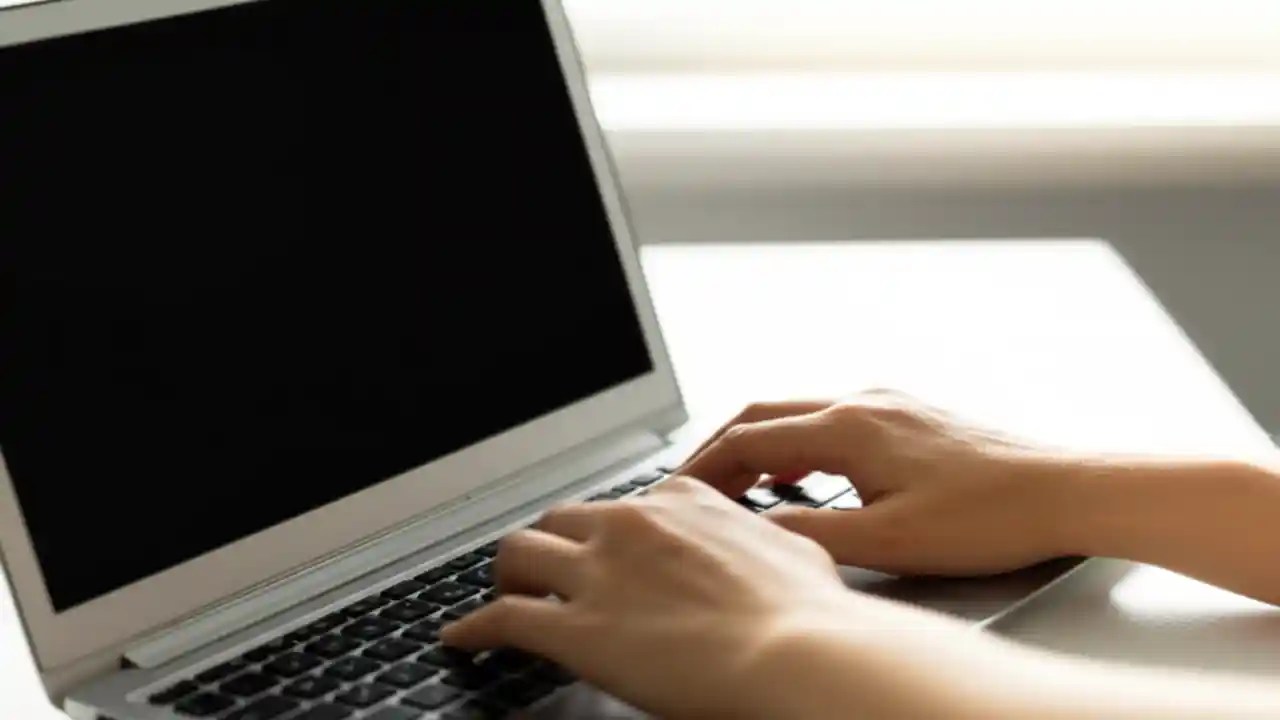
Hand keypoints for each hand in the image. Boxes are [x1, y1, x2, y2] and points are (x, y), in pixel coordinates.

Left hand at [441, 477, 897, 718]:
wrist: (796, 653)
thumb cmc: (808, 613)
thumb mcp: (793, 551)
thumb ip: (760, 542)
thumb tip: (766, 548)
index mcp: (681, 502)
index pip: (624, 505)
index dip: (609, 532)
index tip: (606, 548)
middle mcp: (630, 525)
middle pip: (560, 520)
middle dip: (549, 544)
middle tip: (547, 570)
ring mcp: (597, 573)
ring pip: (519, 554)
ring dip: (507, 575)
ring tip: (503, 594)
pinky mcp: (573, 628)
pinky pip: (503, 619)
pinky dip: (474, 629)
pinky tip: (463, 639)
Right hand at [677, 390, 1077, 575]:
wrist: (1067, 491)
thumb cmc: (990, 517)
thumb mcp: (887, 540)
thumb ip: (808, 535)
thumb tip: (750, 535)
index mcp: (848, 426)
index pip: (747, 439)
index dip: (704, 469)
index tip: (679, 495)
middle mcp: (863, 400)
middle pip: (764, 414)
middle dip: (721, 450)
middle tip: (695, 486)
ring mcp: (889, 402)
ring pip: (799, 414)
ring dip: (761, 446)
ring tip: (740, 485)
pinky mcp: (912, 414)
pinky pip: (833, 419)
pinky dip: (799, 444)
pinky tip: (805, 474)